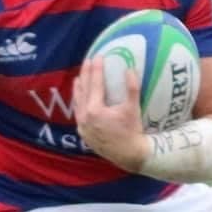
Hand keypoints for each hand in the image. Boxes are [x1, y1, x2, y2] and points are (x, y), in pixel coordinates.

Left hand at [72, 55, 149, 171]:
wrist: (129, 155)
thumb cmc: (132, 132)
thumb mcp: (133, 109)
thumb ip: (132, 88)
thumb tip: (130, 69)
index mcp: (95, 110)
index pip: (95, 84)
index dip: (96, 69)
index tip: (98, 56)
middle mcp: (85, 118)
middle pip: (83, 91)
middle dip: (85, 75)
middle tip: (87, 61)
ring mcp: (82, 126)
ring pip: (77, 103)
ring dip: (78, 89)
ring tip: (79, 77)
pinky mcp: (83, 134)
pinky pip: (78, 113)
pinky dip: (79, 103)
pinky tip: (81, 99)